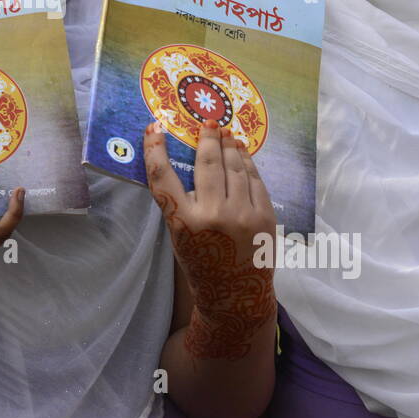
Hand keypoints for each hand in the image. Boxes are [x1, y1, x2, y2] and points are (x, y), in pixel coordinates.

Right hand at [144, 120, 275, 361]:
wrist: (236, 295)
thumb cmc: (202, 263)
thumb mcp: (180, 236)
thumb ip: (182, 203)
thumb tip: (192, 161)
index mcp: (184, 223)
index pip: (163, 178)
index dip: (156, 150)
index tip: (154, 129)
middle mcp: (213, 216)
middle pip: (207, 164)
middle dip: (207, 138)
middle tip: (207, 122)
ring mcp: (242, 215)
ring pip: (234, 167)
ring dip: (229, 145)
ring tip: (225, 131)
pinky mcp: (264, 216)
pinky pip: (254, 180)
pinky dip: (247, 163)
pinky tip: (242, 152)